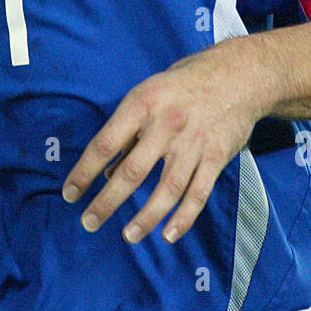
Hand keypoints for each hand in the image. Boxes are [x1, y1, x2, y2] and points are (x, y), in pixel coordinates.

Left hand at [61, 39, 269, 243]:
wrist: (239, 75)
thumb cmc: (184, 85)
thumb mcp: (148, 94)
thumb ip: (128, 132)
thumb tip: (106, 173)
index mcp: (142, 104)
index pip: (105, 143)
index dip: (84, 171)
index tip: (70, 194)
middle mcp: (166, 124)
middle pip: (132, 172)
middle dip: (107, 202)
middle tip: (89, 221)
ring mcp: (193, 142)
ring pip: (167, 188)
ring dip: (145, 217)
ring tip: (127, 236)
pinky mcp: (216, 156)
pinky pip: (198, 193)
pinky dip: (184, 217)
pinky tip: (168, 234)